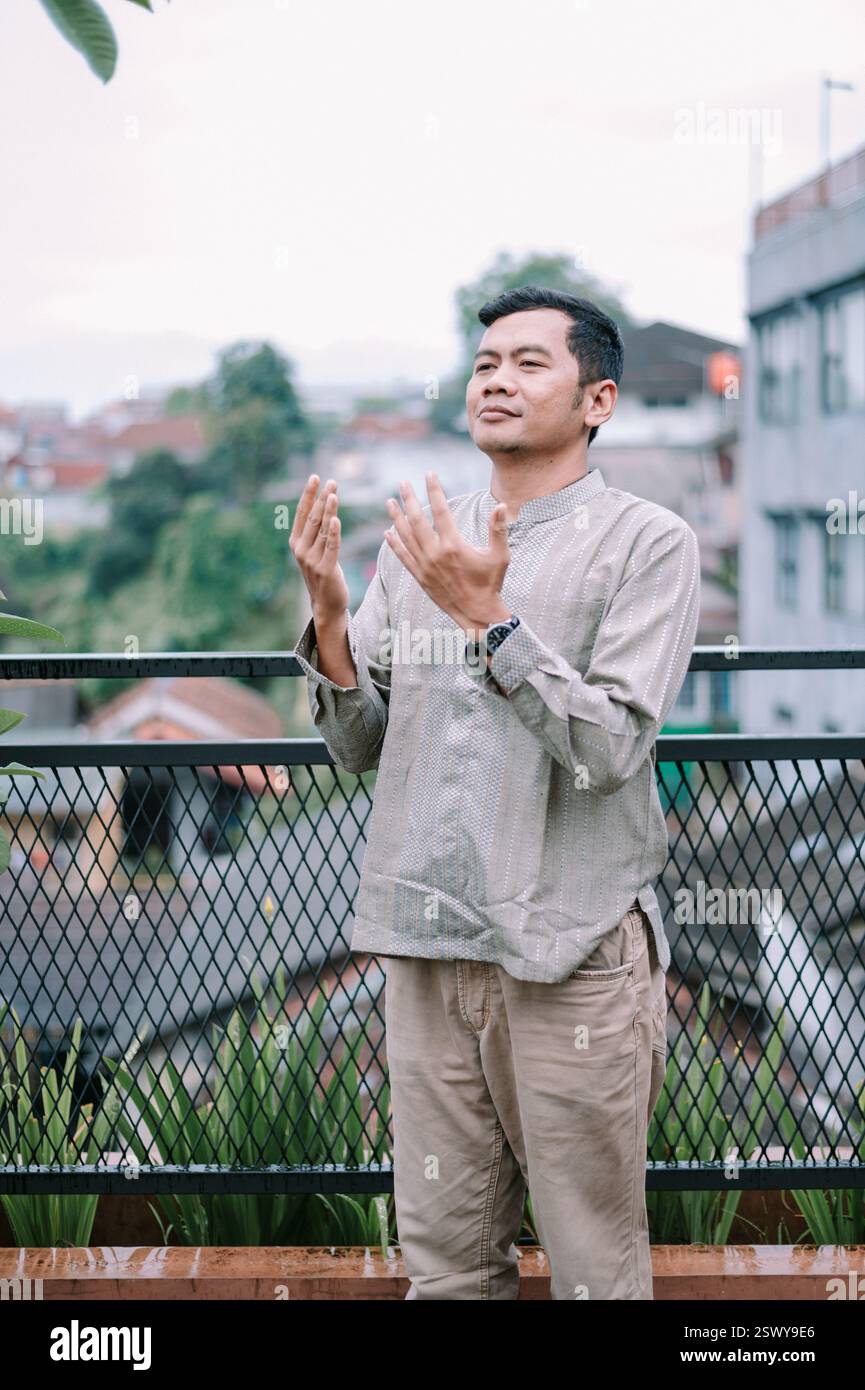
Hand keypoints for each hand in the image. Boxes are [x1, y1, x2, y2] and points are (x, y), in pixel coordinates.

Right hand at [289, 475, 350, 623]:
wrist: (326, 604)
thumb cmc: (323, 573)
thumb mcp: (315, 551)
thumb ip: (316, 532)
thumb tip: (323, 506)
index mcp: (296, 543)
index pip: (302, 513)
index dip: (308, 494)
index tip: (315, 477)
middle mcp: (300, 550)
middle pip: (312, 518)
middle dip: (322, 498)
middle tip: (331, 481)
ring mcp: (311, 560)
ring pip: (322, 530)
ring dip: (328, 510)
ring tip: (334, 493)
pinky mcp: (325, 569)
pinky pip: (331, 547)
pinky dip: (333, 532)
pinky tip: (336, 519)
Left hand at [383, 472, 511, 631]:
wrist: (477, 614)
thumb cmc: (491, 583)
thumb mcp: (500, 556)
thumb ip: (498, 529)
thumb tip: (502, 505)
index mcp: (453, 545)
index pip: (440, 510)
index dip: (434, 490)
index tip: (429, 474)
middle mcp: (435, 554)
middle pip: (417, 520)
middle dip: (409, 499)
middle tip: (403, 483)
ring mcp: (425, 566)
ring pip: (406, 537)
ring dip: (396, 518)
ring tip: (389, 502)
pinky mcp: (420, 578)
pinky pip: (403, 558)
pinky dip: (394, 544)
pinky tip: (387, 533)